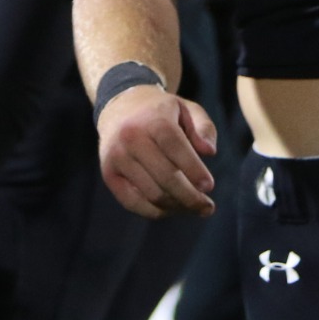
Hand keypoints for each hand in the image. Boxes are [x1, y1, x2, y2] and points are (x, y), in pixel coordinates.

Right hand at [97, 85, 217, 217]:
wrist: (120, 108)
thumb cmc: (161, 113)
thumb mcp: (187, 109)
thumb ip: (204, 127)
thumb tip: (209, 152)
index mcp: (153, 120)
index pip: (176, 149)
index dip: (194, 170)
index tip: (209, 186)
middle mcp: (131, 138)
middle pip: (165, 177)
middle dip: (190, 197)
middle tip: (208, 207)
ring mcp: (117, 158)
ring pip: (152, 194)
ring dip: (177, 206)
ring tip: (194, 207)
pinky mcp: (109, 174)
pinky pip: (133, 203)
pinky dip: (156, 211)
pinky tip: (173, 209)